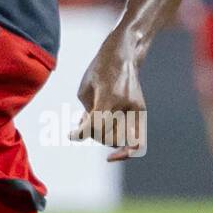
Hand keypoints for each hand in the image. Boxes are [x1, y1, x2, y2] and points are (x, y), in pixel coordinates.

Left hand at [70, 34, 146, 160]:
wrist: (123, 55)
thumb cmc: (99, 69)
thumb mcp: (85, 89)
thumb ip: (86, 114)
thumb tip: (87, 133)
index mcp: (109, 97)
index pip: (95, 126)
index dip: (80, 134)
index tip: (71, 134)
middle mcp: (125, 105)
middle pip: (107, 135)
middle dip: (93, 134)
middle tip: (85, 124)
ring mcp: (136, 109)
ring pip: (120, 140)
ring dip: (105, 138)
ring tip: (97, 123)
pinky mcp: (141, 111)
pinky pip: (137, 140)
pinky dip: (127, 151)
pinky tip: (114, 157)